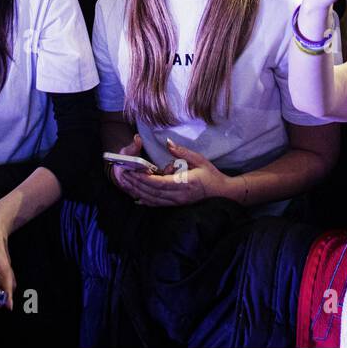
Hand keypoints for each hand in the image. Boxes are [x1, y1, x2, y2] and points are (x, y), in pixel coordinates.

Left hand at [114, 138, 232, 206]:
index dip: (145, 179)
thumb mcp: (200, 160)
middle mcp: (178, 195)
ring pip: (153, 199)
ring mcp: (177, 202)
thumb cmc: (211, 175)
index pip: (160, 183)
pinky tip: (137, 198)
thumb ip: (182, 152)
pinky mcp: (176, 204)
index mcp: (184, 183)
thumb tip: (168, 143)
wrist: (222, 192)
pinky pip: (158, 204)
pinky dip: (146, 201)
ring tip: (127, 184)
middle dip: (137, 184)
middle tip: (124, 175)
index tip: (134, 172)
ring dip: (139, 192)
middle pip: (153, 192)